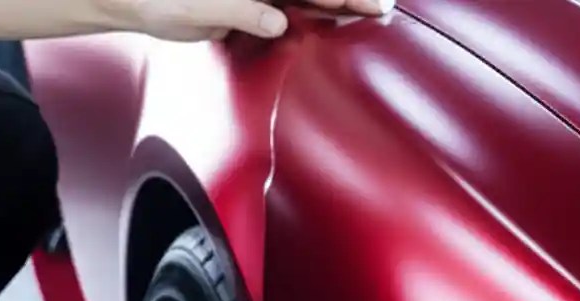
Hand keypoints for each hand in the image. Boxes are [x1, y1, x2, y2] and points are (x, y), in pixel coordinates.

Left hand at [126, 0, 395, 41]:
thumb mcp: (196, 9)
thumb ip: (239, 11)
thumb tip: (278, 21)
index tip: (368, 2)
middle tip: (383, 6)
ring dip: (338, 2)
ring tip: (373, 7)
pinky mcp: (251, 5)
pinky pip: (292, 8)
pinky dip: (316, 10)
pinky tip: (336, 14)